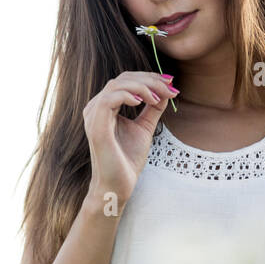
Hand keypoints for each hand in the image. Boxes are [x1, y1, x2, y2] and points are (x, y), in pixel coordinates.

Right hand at [81, 71, 175, 211]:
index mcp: (104, 107)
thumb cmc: (127, 159)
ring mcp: (93, 116)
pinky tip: (145, 102)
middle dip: (150, 80)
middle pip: (122, 79)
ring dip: (143, 87)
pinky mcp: (95, 126)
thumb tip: (166, 91)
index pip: (125, 81)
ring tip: (160, 97)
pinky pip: (109, 100)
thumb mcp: (144, 128)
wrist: (118, 185)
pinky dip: (129, 96)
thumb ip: (152, 109)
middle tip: (171, 88)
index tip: (171, 84)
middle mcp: (95, 108)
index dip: (149, 78)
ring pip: (116, 85)